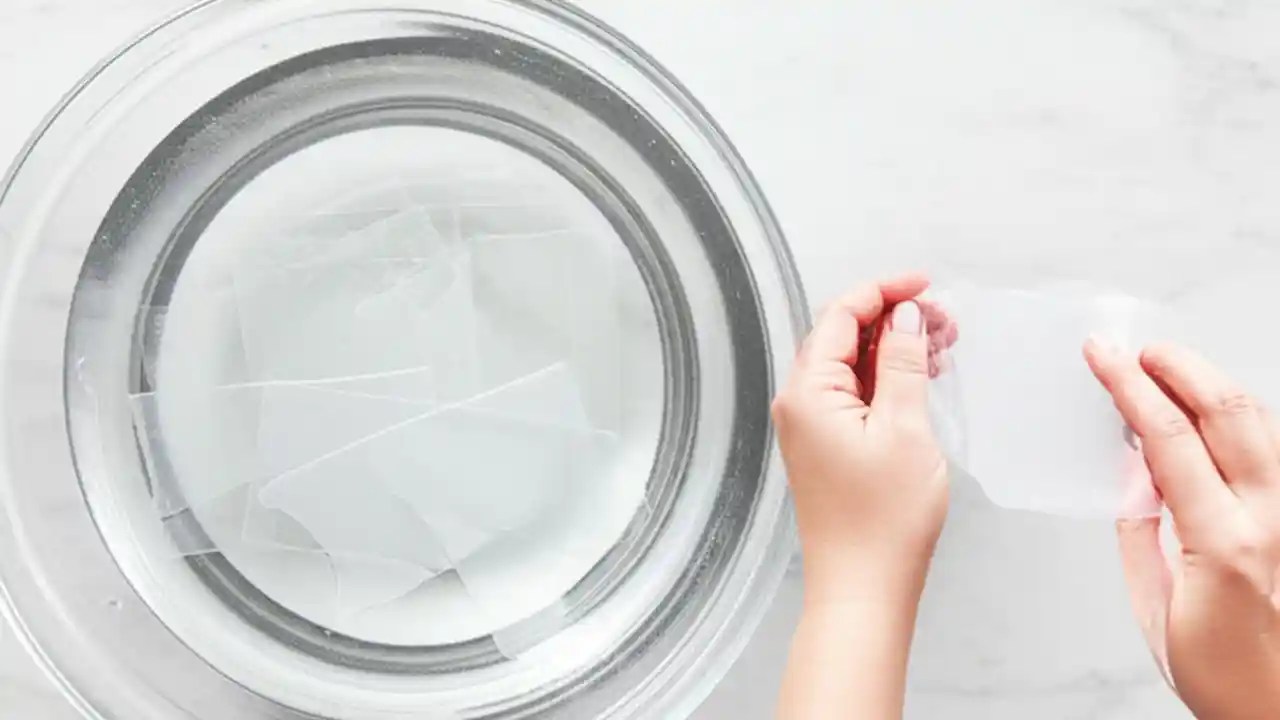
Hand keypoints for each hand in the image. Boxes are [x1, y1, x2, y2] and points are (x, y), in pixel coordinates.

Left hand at [772, 273, 950, 602]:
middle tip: (944, 321)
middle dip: (893, 318)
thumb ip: (902, 363)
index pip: (840, 314)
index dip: (884, 291)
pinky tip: (921, 377)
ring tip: (942, 346)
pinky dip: (886, 378)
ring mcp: (810, 425)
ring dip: (893, 348)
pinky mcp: (826, 444)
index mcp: (808, 391)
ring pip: (850, 364)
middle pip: (842, 335)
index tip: (925, 285)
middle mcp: (799, 403)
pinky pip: (852, 393)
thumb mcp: (906, 428)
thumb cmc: (882, 521)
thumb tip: (904, 316)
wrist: (862, 587)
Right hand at [1086, 341, 1279, 719]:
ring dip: (1212, 387)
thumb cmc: (1226, 681)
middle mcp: (1274, 521)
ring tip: (1170, 372)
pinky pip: (1274, 452)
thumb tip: (1135, 480)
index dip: (1131, 387)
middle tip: (1138, 350)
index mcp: (1224, 545)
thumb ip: (1141, 536)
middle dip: (1180, 366)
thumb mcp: (1155, 613)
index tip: (1103, 356)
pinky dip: (1238, 422)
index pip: (1171, 439)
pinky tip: (1211, 420)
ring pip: (1263, 423)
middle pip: (1231, 411)